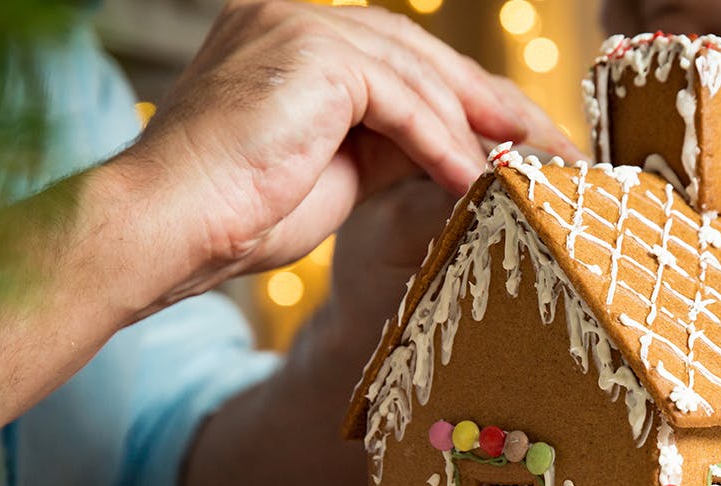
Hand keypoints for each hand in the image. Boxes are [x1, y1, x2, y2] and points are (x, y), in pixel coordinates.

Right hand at [124, 0, 579, 308]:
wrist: (166, 229)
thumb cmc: (238, 214)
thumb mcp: (338, 169)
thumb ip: (393, 142)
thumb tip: (464, 148)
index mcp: (292, 36)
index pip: (403, 63)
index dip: (468, 103)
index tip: (524, 144)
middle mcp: (293, 16)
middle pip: (421, 59)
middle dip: (493, 108)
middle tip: (553, 150)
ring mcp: (298, 24)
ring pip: (418, 75)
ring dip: (475, 130)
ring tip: (523, 174)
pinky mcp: (311, 50)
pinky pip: (402, 99)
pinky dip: (441, 142)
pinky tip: (470, 179)